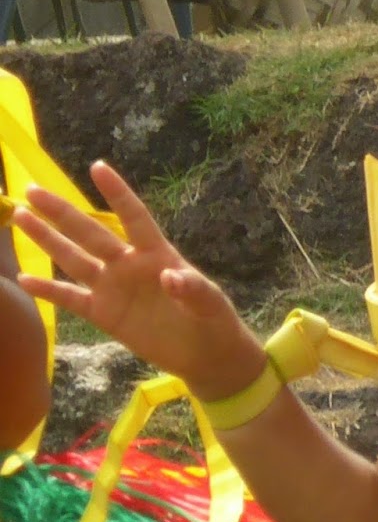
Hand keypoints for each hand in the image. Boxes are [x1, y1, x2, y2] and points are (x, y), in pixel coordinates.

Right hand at [14, 161, 264, 399]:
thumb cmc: (212, 320)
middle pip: (90, 233)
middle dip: (62, 212)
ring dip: (48, 240)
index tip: (97, 167)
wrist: (204, 354)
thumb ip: (192, 289)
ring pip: (73, 259)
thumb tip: (170, 277)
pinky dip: (48, 290)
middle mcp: (129, 265)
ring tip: (20, 216)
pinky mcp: (103, 314)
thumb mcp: (210, 303)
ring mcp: (113, 288)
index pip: (134, 217)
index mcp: (156, 253)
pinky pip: (70, 298)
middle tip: (33, 189)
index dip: (117, 193)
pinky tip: (23, 279)